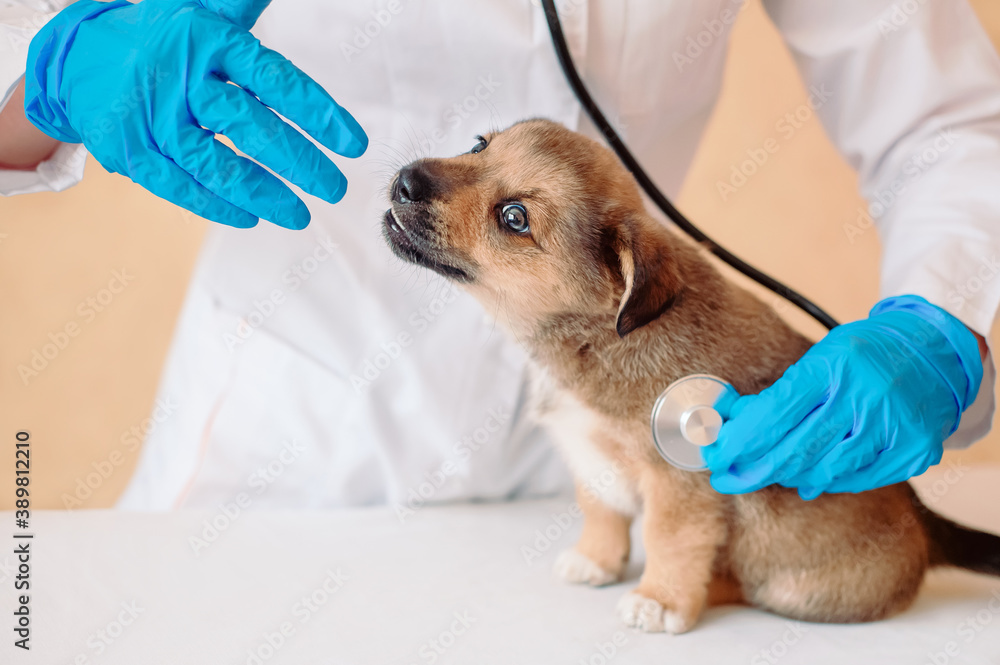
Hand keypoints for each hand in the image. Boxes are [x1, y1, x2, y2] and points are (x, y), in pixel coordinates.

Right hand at [24, 0, 366, 228]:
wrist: (78, 59)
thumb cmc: (162, 41)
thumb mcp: (206, 15)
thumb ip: (246, 7)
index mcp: (209, 42)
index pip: (275, 79)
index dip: (318, 113)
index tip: (353, 144)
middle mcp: (182, 78)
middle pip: (249, 125)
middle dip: (298, 161)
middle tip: (335, 187)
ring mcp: (154, 118)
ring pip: (214, 164)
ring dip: (263, 193)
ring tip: (300, 215)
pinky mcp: (132, 151)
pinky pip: (179, 186)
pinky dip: (216, 205)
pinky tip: (251, 218)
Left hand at [701, 295, 982, 498]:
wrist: (931, 352)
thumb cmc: (860, 355)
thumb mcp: (816, 359)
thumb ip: (774, 393)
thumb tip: (725, 419)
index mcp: (833, 366)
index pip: (773, 415)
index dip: (738, 442)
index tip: (715, 457)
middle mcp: (864, 396)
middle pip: (795, 449)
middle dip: (752, 469)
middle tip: (727, 478)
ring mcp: (893, 426)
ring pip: (824, 470)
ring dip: (786, 476)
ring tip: (766, 473)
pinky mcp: (913, 450)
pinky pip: (857, 479)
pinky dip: (826, 481)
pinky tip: (807, 479)